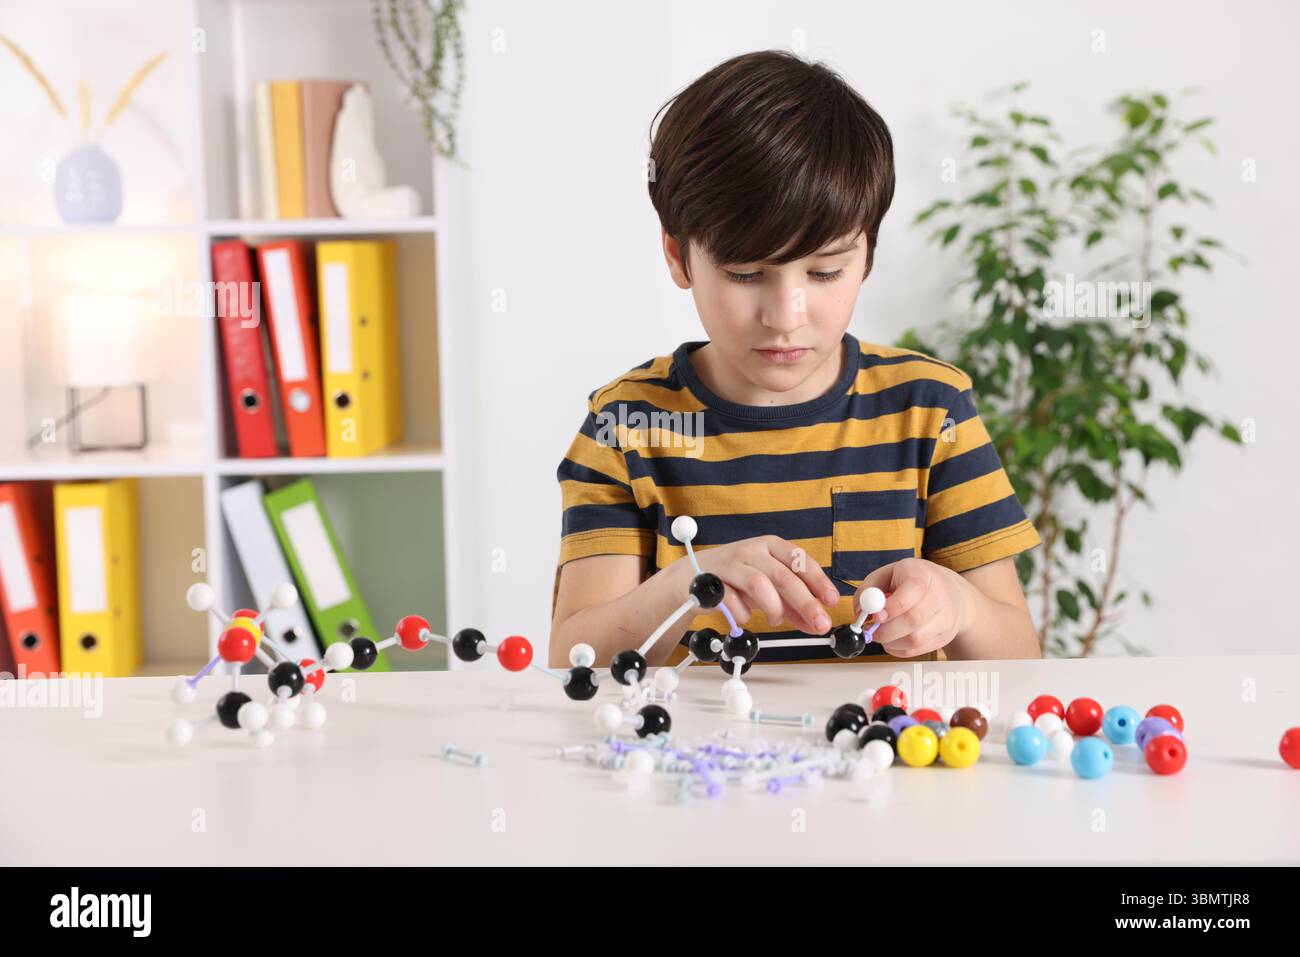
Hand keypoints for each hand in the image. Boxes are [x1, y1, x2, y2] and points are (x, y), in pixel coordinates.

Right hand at [680, 536, 839, 634]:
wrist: (692, 576)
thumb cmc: (738, 579)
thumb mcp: (770, 588)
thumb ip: (793, 606)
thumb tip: (818, 624)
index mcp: (771, 545)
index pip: (801, 561)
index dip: (819, 582)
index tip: (832, 601)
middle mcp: (752, 549)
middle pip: (784, 576)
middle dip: (805, 602)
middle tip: (819, 623)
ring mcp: (731, 563)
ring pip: (760, 584)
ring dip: (773, 608)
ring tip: (776, 621)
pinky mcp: (711, 580)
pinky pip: (733, 601)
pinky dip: (744, 614)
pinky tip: (745, 617)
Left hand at [855, 558, 975, 657]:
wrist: (952, 592)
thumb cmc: (914, 580)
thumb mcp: (889, 573)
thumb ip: (869, 588)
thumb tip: (859, 610)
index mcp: (922, 575)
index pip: (910, 594)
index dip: (890, 609)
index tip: (875, 617)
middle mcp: (939, 596)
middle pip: (913, 620)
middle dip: (886, 630)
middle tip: (872, 631)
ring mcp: (946, 618)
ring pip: (916, 639)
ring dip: (891, 642)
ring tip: (883, 633)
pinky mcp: (945, 636)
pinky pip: (918, 650)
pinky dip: (899, 649)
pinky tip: (894, 640)